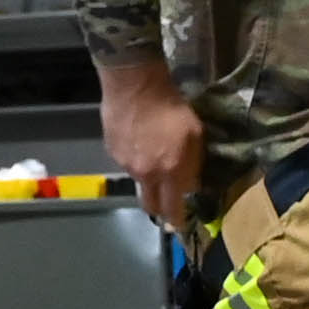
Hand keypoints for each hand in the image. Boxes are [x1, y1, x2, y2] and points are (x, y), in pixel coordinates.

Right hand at [96, 60, 202, 229]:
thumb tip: (190, 183)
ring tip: (154, 157)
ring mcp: (126, 165)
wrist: (135, 85)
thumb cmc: (172, 106)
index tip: (181, 224)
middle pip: (150, 205)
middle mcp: (146, 175)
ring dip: (149, 178)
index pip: (173, 209)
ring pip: (139, 182)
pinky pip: (126, 163)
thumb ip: (193, 164)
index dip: (178, 220)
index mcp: (170, 172)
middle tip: (167, 202)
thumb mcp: (195, 134)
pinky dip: (135, 159)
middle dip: (160, 208)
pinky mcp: (112, 152)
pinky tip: (139, 141)